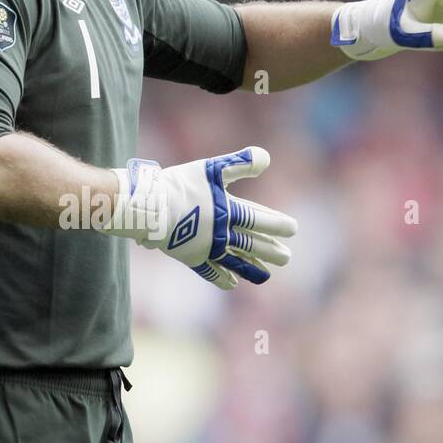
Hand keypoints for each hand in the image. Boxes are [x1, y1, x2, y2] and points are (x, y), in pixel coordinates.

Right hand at [105, 145, 296, 289]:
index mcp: (228, 210)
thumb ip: (239, 163)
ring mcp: (206, 248)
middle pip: (251, 244)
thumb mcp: (211, 168)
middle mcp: (221, 233)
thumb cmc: (179, 184)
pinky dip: (222, 277)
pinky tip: (233, 284)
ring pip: (235, 261)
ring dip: (252, 268)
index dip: (277, 224)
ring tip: (266, 275)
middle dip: (270, 250)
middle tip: (286, 258)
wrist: (149, 207)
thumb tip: (266, 158)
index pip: (259, 219)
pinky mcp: (191, 257)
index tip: (292, 229)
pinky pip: (210, 271)